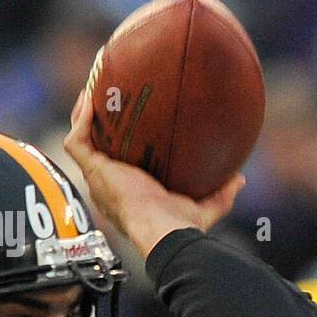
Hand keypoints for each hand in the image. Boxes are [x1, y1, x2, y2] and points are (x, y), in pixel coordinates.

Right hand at [63, 91, 244, 257]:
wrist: (163, 229)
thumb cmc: (179, 227)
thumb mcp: (203, 208)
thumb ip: (220, 195)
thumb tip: (239, 179)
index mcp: (127, 196)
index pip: (118, 168)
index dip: (120, 147)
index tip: (131, 127)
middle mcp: (107, 186)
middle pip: (96, 149)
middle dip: (98, 124)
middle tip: (109, 99)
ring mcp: (98, 179)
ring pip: (82, 141)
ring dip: (85, 115)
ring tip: (94, 87)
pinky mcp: (94, 171)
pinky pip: (76, 140)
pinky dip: (81, 119)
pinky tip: (92, 98)